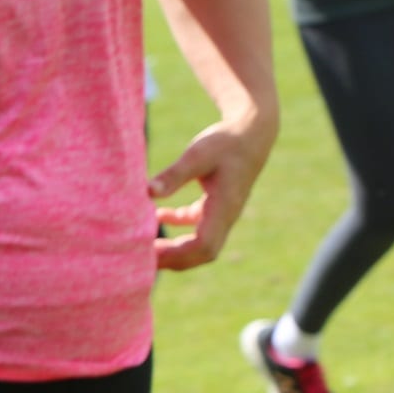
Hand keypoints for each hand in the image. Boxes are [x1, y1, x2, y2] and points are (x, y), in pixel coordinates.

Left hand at [150, 113, 273, 270]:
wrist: (252, 132)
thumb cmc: (226, 142)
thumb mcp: (198, 155)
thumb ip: (174, 174)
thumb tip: (148, 192)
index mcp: (223, 209)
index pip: (203, 246)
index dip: (177, 255)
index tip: (150, 253)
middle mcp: (225, 216)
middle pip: (203, 253)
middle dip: (173, 260)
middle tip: (141, 259)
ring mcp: (222, 212)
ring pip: (200, 244)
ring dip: (174, 248)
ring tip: (145, 246)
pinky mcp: (216, 204)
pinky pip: (198, 226)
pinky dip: (178, 227)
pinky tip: (158, 215)